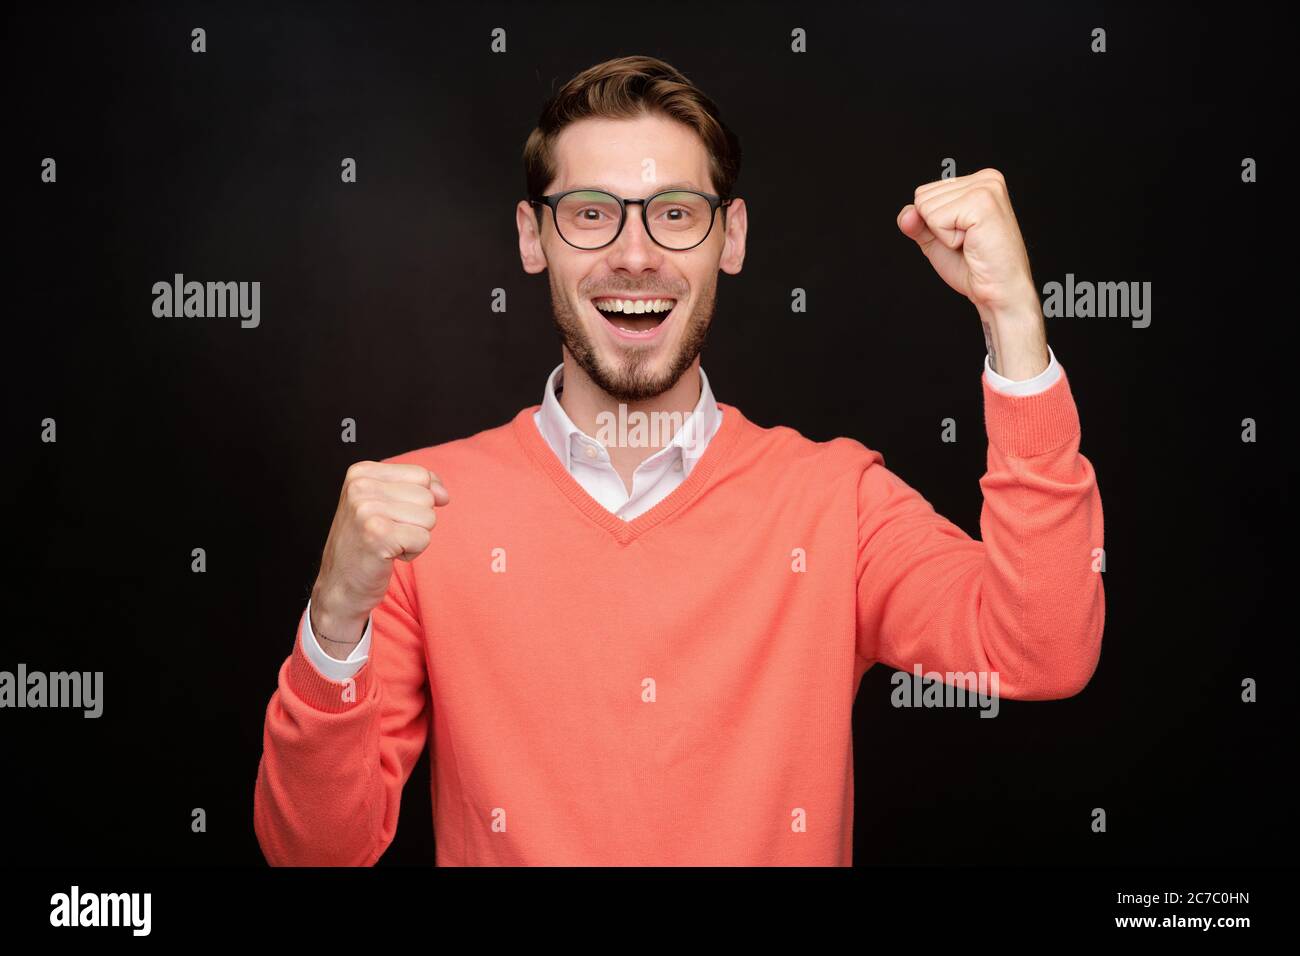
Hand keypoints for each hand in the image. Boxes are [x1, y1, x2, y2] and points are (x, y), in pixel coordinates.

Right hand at [311, 462, 448, 636]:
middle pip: (426, 496)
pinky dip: (412, 552)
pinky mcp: (377, 535)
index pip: (421, 475)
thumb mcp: (386, 504)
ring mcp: (366, 510)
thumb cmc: (366, 544)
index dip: (418, 501)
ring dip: (414, 537)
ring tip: (386, 544)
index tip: (391, 517)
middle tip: (386, 534)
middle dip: (416, 521)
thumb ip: (418, 488)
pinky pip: (424, 538)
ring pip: (429, 517)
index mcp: (361, 472)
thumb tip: (443, 495)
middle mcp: (360, 486)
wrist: (339, 586)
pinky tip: (387, 556)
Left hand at [897, 168, 1047, 377]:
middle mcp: (985, 179)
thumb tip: (907, 214)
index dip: (933, 224)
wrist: (999, 292)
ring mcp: (985, 188)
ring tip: (971, 243)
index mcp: (978, 182)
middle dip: (937, 228)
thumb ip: (917, 223)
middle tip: (967, 242)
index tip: (961, 237)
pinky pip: (936, 219)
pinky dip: (948, 240)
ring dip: (944, 235)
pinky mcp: (981, 203)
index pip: (925, 193)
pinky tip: (972, 244)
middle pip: (923, 197)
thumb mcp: (936, 240)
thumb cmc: (976, 268)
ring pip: (927, 207)